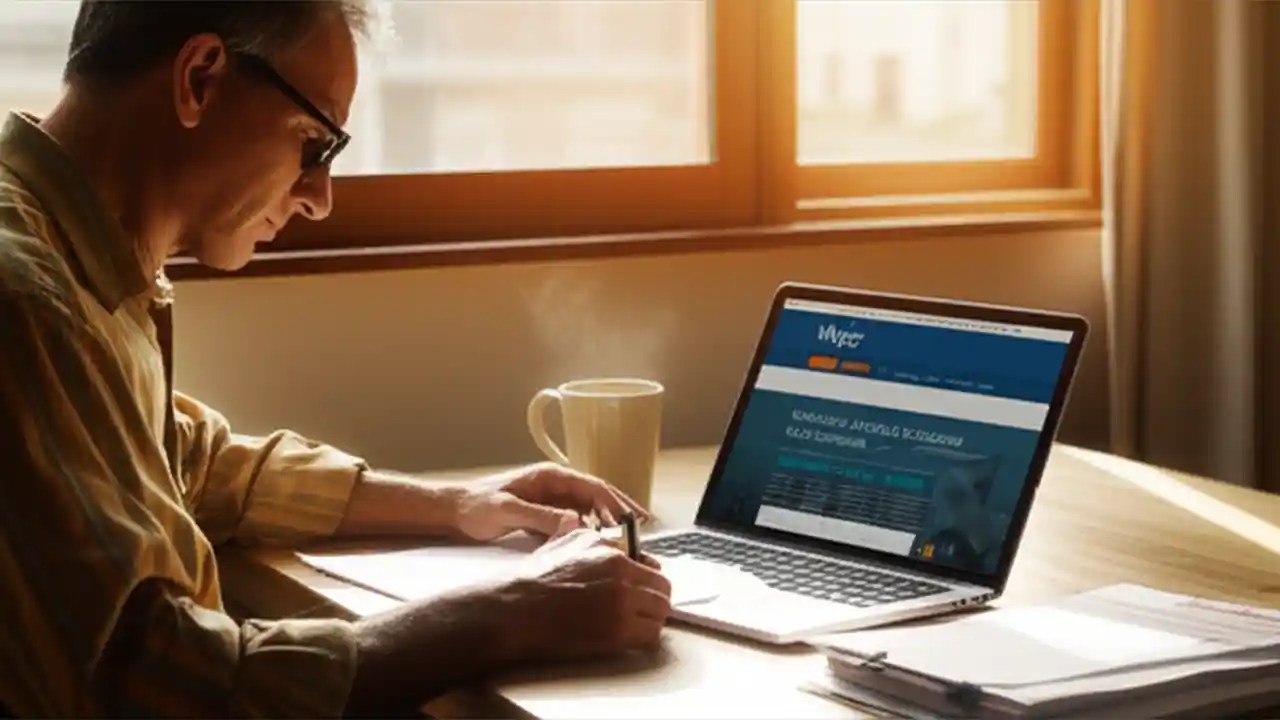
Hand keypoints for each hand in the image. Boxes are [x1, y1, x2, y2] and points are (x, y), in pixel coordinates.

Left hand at [453, 462, 649, 541]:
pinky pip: (576, 521)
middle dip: (620, 509)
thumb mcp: (508, 511)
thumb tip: (576, 522)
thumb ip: (541, 516)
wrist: (453, 511)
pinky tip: (600, 545)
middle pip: (596, 496)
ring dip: (607, 522)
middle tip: (642, 527)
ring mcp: (552, 500)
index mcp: (550, 477)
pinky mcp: (546, 515)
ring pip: (589, 509)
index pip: (591, 486)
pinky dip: (591, 531)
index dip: (615, 501)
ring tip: (626, 539)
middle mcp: (555, 486)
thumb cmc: (476, 506)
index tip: (631, 517)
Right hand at [500, 529, 671, 661]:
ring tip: (636, 621)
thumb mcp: (572, 541)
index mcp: (615, 556)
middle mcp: (624, 581)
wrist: (519, 608)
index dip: (651, 580)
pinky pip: (648, 637)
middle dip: (655, 600)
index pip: (656, 570)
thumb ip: (606, 542)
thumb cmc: (540, 575)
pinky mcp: (615, 635)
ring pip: (660, 616)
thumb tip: (631, 552)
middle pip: (664, 594)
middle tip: (643, 606)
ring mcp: (621, 610)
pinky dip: (644, 636)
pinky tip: (629, 633)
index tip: (645, 587)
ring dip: (651, 618)